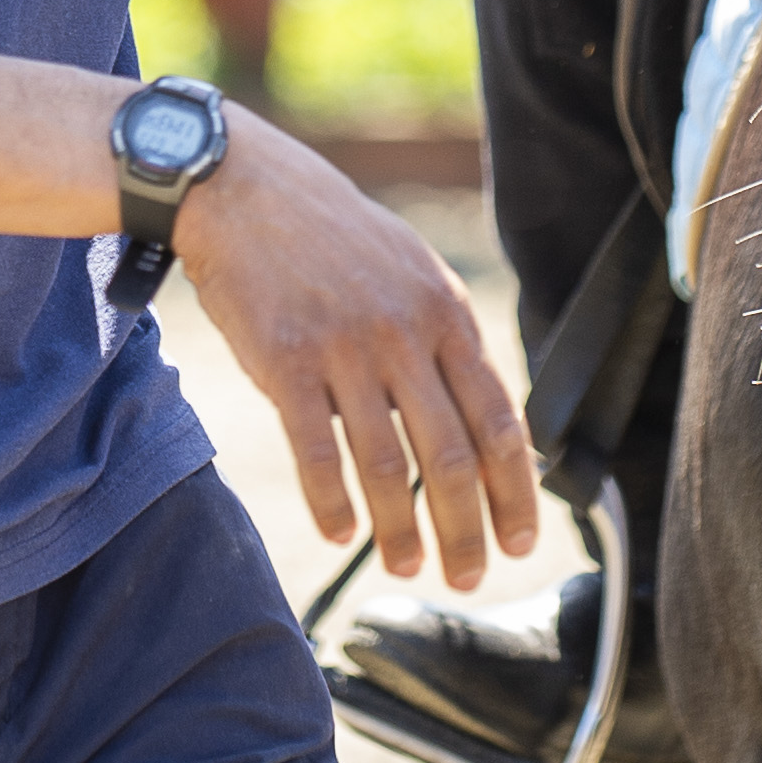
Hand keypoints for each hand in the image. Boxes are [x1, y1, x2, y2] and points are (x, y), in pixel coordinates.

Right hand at [167, 124, 542, 587]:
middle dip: (465, 528)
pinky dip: (332, 503)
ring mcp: (346, 348)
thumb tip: (486, 418)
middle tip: (468, 576)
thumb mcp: (410, 269)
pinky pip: (317, 452)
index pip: (500, 421)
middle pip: (452, 456)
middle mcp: (405, 333)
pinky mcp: (286, 361)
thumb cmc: (331, 235)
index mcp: (447, 312)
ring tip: (403, 567)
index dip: (515, 492)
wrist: (242, 186)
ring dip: (399, 530)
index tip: (518, 541)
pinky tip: (338, 533)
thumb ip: (446, 338)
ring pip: (386, 465)